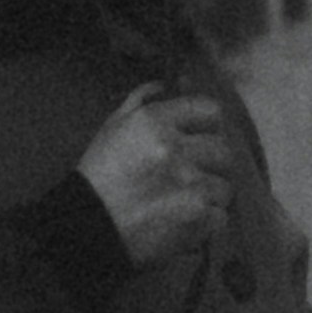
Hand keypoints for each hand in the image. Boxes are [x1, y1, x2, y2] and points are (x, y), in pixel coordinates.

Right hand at [78, 88, 240, 280]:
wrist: (86, 228)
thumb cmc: (98, 177)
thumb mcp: (111, 128)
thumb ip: (139, 100)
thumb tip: (165, 84)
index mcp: (156, 122)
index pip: (210, 110)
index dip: (208, 126)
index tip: (200, 137)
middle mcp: (176, 148)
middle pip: (223, 149)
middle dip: (211, 163)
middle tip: (193, 175)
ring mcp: (190, 183)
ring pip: (225, 185)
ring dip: (209, 195)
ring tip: (187, 203)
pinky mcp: (197, 216)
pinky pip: (221, 216)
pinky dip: (207, 223)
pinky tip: (186, 223)